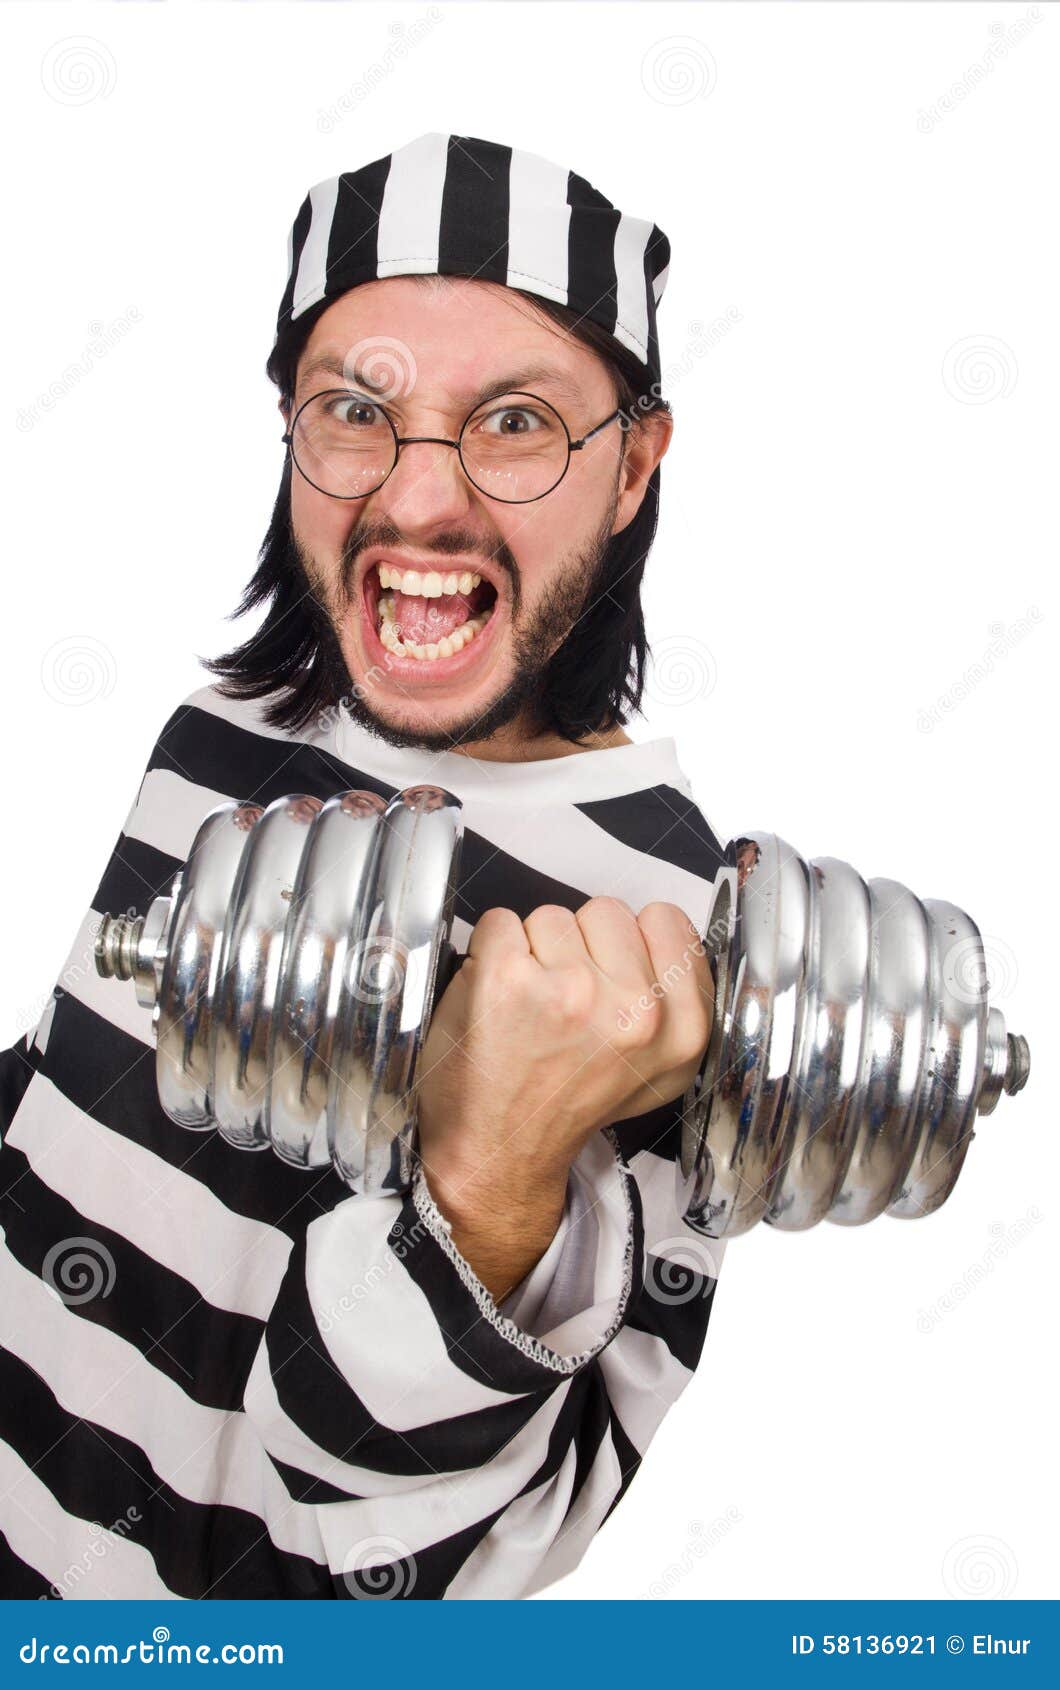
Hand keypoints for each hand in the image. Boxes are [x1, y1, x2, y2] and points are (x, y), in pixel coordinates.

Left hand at [415, 897, 712, 1299]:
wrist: (498, 1154)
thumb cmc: (563, 1108)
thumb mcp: (655, 1073)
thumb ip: (674, 1003)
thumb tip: (664, 940)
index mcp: (681, 1030)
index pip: (667, 922)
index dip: (628, 943)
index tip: (608, 977)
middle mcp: (635, 1010)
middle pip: (608, 912)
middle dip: (580, 945)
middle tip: (563, 1004)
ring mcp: (572, 990)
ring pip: (553, 915)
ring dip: (533, 951)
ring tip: (528, 1008)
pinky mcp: (508, 980)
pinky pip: (499, 922)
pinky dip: (488, 952)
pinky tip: (495, 999)